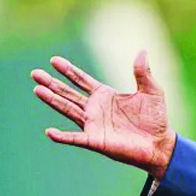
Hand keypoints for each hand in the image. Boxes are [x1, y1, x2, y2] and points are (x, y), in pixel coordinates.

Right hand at [32, 50, 176, 178]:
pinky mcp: (96, 141)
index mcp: (105, 96)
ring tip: (37, 89)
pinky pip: (76, 138)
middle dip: (52, 83)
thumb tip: (142, 51)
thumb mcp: (151, 91)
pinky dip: (62, 137)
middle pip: (68, 93)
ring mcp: (94, 125)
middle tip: (34, 73)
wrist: (161, 144)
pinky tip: (49, 132)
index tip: (54, 60)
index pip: (81, 80)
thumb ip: (143, 72)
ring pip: (68, 110)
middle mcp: (95, 109)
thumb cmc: (156, 119)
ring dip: (52, 101)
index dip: (68, 70)